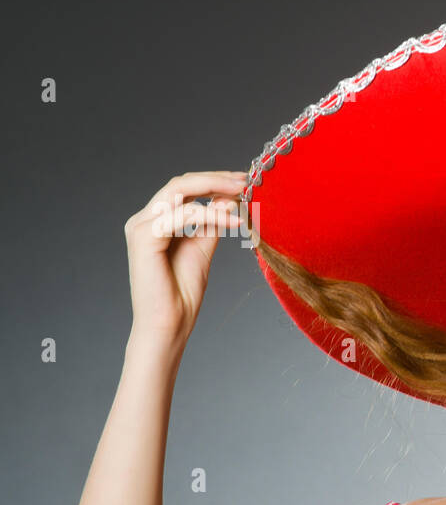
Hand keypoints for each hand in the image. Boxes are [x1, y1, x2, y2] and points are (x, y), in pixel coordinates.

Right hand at [122, 171, 246, 344]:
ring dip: (214, 190)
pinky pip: (180, 216)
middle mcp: (144, 220)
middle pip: (181, 184)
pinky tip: (233, 220)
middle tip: (246, 180)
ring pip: (179, 193)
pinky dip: (209, 214)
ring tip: (243, 194)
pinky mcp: (144, 239)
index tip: (244, 180)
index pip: (184, 188)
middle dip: (216, 179)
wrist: (169, 325)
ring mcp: (141, 227)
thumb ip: (211, 223)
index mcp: (155, 221)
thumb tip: (228, 199)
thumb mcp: (203, 248)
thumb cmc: (182, 292)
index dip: (214, 181)